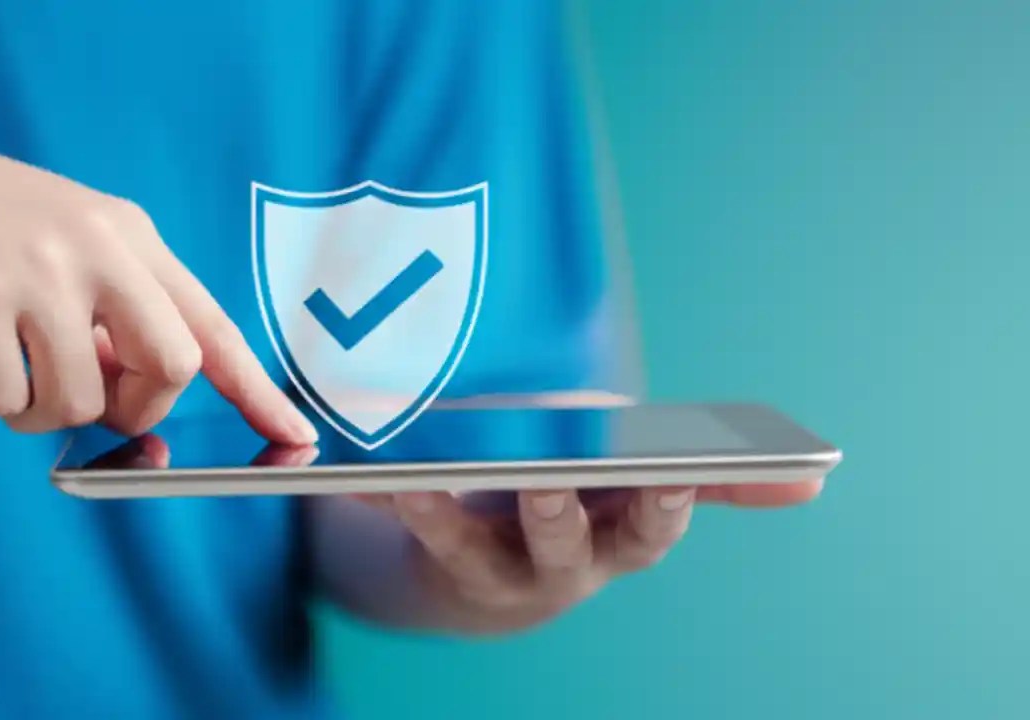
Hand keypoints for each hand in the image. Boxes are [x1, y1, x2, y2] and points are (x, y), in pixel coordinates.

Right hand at [0, 97, 313, 440]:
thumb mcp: (65, 247)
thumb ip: (112, 316)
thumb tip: (137, 404)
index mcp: (132, 236)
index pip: (214, 325)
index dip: (257, 389)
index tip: (296, 436)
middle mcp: (99, 246)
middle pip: (172, 368)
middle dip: (136, 406)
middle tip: (94, 392)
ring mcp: (38, 268)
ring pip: (81, 398)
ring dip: (44, 409)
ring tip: (11, 361)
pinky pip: (5, 399)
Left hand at [354, 479, 822, 632]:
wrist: (502, 571)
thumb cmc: (586, 502)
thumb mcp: (645, 487)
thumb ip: (714, 479)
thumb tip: (817, 481)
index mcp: (623, 529)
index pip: (655, 522)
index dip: (665, 504)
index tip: (673, 475)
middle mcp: (569, 560)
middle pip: (568, 543)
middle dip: (561, 513)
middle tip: (548, 479)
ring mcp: (505, 567)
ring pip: (484, 551)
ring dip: (456, 517)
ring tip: (430, 478)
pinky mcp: (449, 562)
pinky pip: (423, 533)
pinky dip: (403, 504)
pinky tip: (385, 477)